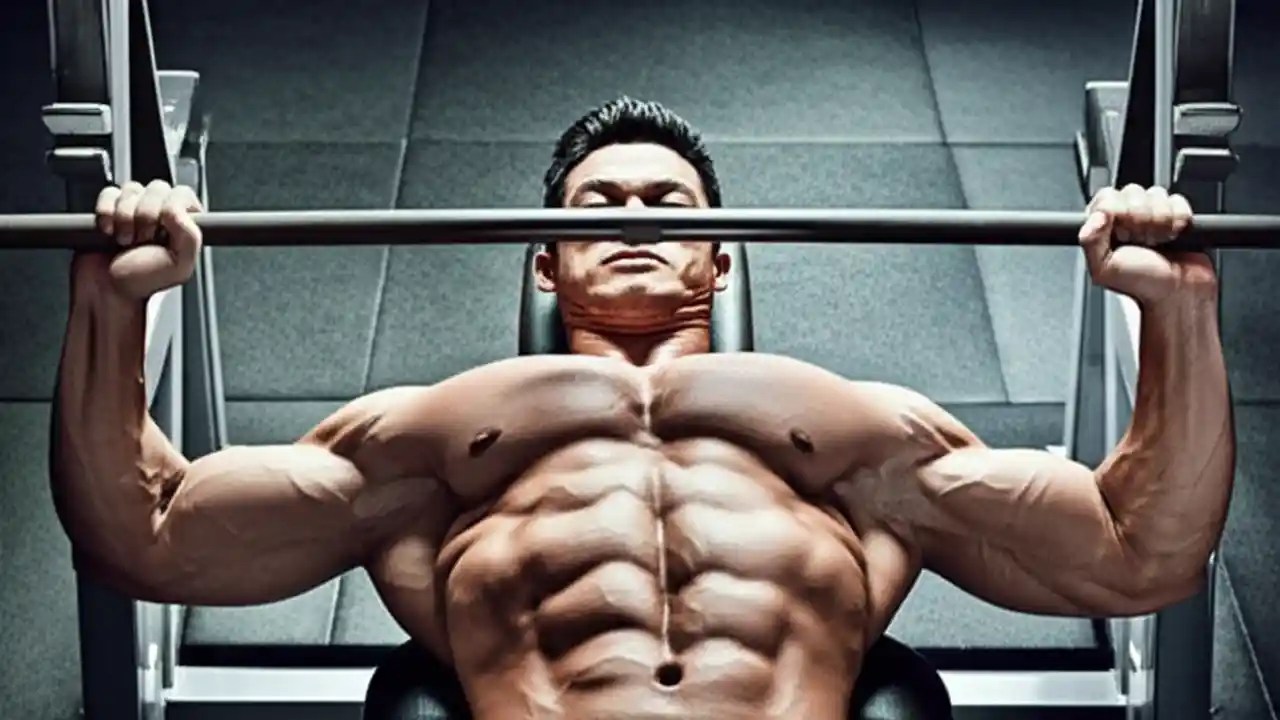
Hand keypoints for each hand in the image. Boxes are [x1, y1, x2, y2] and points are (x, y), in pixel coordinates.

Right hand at [94, 180, 203, 299]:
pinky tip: (109, 230)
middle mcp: (162, 214)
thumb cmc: (143, 282)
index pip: (182, 194)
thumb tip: (176, 209)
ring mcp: (136, 209)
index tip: (162, 231)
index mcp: (184, 224)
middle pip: (156, 188)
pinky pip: (109, 193)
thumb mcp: (180, 266)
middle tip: (142, 240)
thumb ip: (190, 236)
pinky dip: (106, 210)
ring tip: (126, 240)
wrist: (108, 290)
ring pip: (132, 189)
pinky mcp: (111, 208)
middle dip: (145, 215)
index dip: (169, 208)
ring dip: (125, 215)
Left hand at [1079, 184, 1216, 305]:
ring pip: (1156, 194)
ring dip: (1160, 221)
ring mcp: (1152, 214)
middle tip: (1141, 241)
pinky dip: (1178, 219)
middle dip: (1140, 218)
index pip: (1107, 196)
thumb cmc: (1141, 285)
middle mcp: (1126, 217)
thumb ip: (1090, 241)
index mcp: (1103, 226)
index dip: (1117, 211)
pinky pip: (1178, 200)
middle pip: (1133, 191)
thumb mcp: (1104, 268)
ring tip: (1157, 242)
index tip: (1123, 233)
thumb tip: (1096, 215)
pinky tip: (1173, 238)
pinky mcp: (1176, 214)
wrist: (1178, 292)